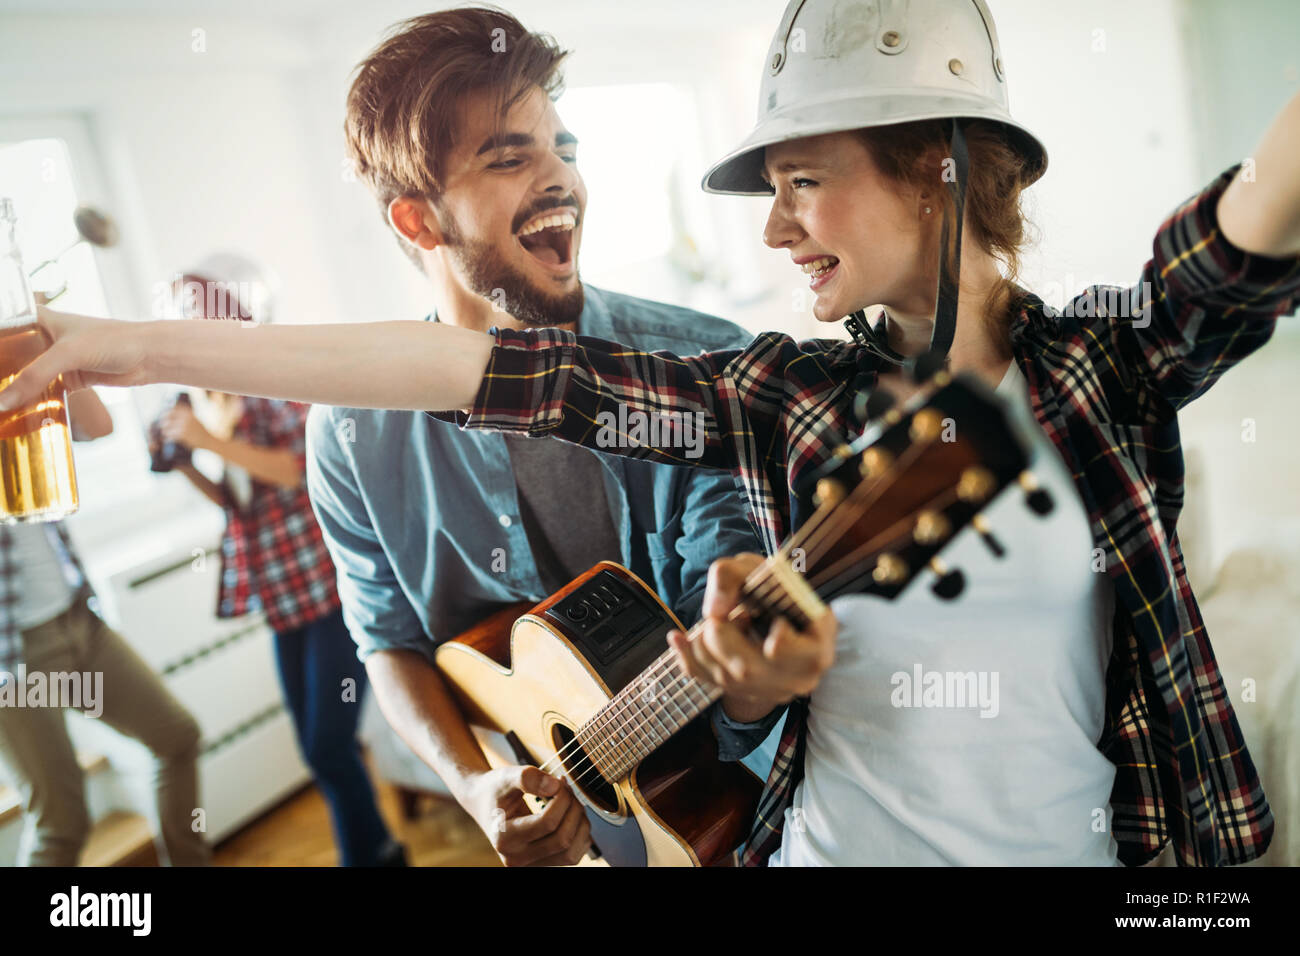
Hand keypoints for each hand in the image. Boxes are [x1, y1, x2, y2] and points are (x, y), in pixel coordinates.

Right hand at [0, 306, 153, 411]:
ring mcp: (57, 359)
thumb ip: (34, 376)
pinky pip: (44, 391)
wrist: (150, 356)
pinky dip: (32, 400)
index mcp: (38, 317)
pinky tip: (16, 412)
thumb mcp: (67, 354)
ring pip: (26, 374)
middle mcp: (44, 336)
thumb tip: (2, 402)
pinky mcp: (70, 378)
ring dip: (12, 388)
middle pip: (10, 353)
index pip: (4, 325)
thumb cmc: (113, 340)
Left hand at [159, 402, 212, 450]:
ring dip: (164, 430)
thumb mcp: (195, 419)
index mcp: (189, 412)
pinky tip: (167, 439)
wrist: (210, 441)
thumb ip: (185, 416)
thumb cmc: (202, 431)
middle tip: (162, 425)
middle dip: (163, 421)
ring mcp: (183, 426)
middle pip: (167, 417)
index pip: (173, 408)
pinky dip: (167, 438)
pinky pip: (169, 435)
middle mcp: (185, 418)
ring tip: (165, 433)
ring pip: (166, 427)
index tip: (164, 416)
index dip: (167, 412)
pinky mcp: (182, 435)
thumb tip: (172, 414)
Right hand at [461, 765, 591, 866]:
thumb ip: (527, 777)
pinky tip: (569, 815)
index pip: (547, 822)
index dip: (562, 798)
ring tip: (570, 802)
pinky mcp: (542, 864)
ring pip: (571, 852)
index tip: (559, 781)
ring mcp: (530, 865)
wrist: (483, 802)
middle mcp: (515, 858)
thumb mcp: (505, 776)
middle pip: (563, 839)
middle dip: (573, 809)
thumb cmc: (494, 789)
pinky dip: (579, 834)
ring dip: (580, 823)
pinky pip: (572, 856)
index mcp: (504, 838)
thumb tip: (556, 786)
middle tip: (566, 789)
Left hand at [667, 553, 836, 717]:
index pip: (783, 649)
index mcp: (816, 648)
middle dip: (723, 634)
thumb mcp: (757, 568)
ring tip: (728, 622)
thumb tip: (714, 611)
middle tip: (734, 613)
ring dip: (708, 641)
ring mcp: (771, 691)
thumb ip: (732, 576)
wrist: (777, 607)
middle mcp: (797, 678)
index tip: (766, 615)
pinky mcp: (747, 694)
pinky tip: (677, 638)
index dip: (769, 630)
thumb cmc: (774, 587)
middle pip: (745, 669)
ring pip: (723, 676)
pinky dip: (686, 656)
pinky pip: (707, 680)